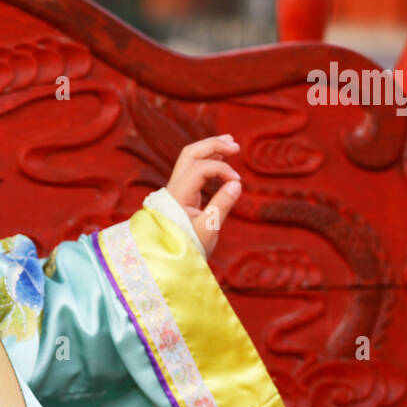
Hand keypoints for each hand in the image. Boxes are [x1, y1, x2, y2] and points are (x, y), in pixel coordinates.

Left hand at [164, 134, 242, 255]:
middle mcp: (173, 188)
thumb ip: (222, 205)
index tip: (237, 182)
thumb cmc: (188, 249)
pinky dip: (207, 161)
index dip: (221, 169)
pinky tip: (221, 158)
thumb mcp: (208, 230)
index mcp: (177, 196)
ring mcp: (175, 190)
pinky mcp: (181, 194)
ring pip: (189, 159)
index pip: (200, 169)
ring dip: (209, 149)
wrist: (169, 262)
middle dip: (212, 145)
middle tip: (235, 145)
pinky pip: (192, 170)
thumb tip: (236, 183)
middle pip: (190, 154)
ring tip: (231, 144)